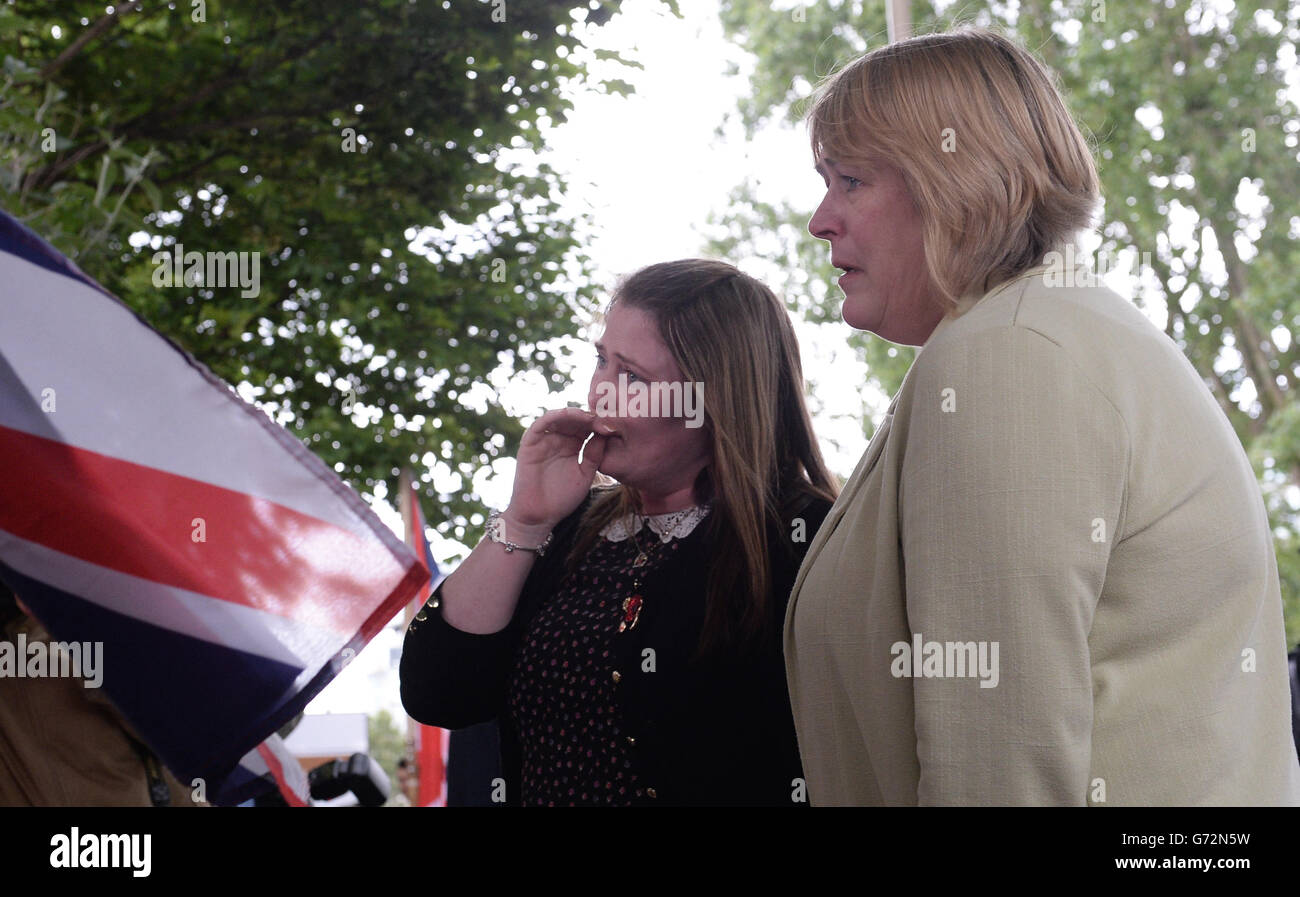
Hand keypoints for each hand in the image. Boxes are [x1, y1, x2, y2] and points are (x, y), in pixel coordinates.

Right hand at [503, 407, 614, 534]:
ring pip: (560, 418)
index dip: (600, 424)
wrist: (539, 516)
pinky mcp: (530, 443)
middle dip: (591, 417)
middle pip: (575, 419)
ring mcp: (544, 440)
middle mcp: (559, 439)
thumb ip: (594, 455)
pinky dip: (555, 417)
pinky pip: (541, 424)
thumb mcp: (585, 475)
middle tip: (605, 418)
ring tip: (590, 417)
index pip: (587, 427)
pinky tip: (569, 415)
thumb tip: (607, 434)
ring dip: (575, 414)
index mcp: (573, 446)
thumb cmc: (562, 499)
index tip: (616, 426)